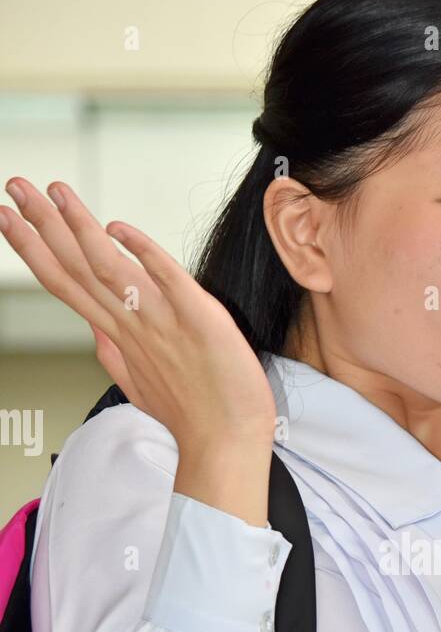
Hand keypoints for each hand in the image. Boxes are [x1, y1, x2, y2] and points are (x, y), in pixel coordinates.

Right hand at [0, 176, 276, 451]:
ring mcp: (162, 322)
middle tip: (14, 186)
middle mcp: (132, 324)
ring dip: (80, 228)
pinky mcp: (199, 320)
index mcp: (118, 334)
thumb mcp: (140, 382)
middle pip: (77, 269)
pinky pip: (169, 281)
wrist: (227, 445)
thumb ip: (112, 350)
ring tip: (55, 191)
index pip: (67, 283)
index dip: (34, 249)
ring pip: (109, 269)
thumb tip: (94, 328)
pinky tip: (118, 228)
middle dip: (42, 226)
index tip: (7, 217)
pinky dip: (144, 254)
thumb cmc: (193, 416)